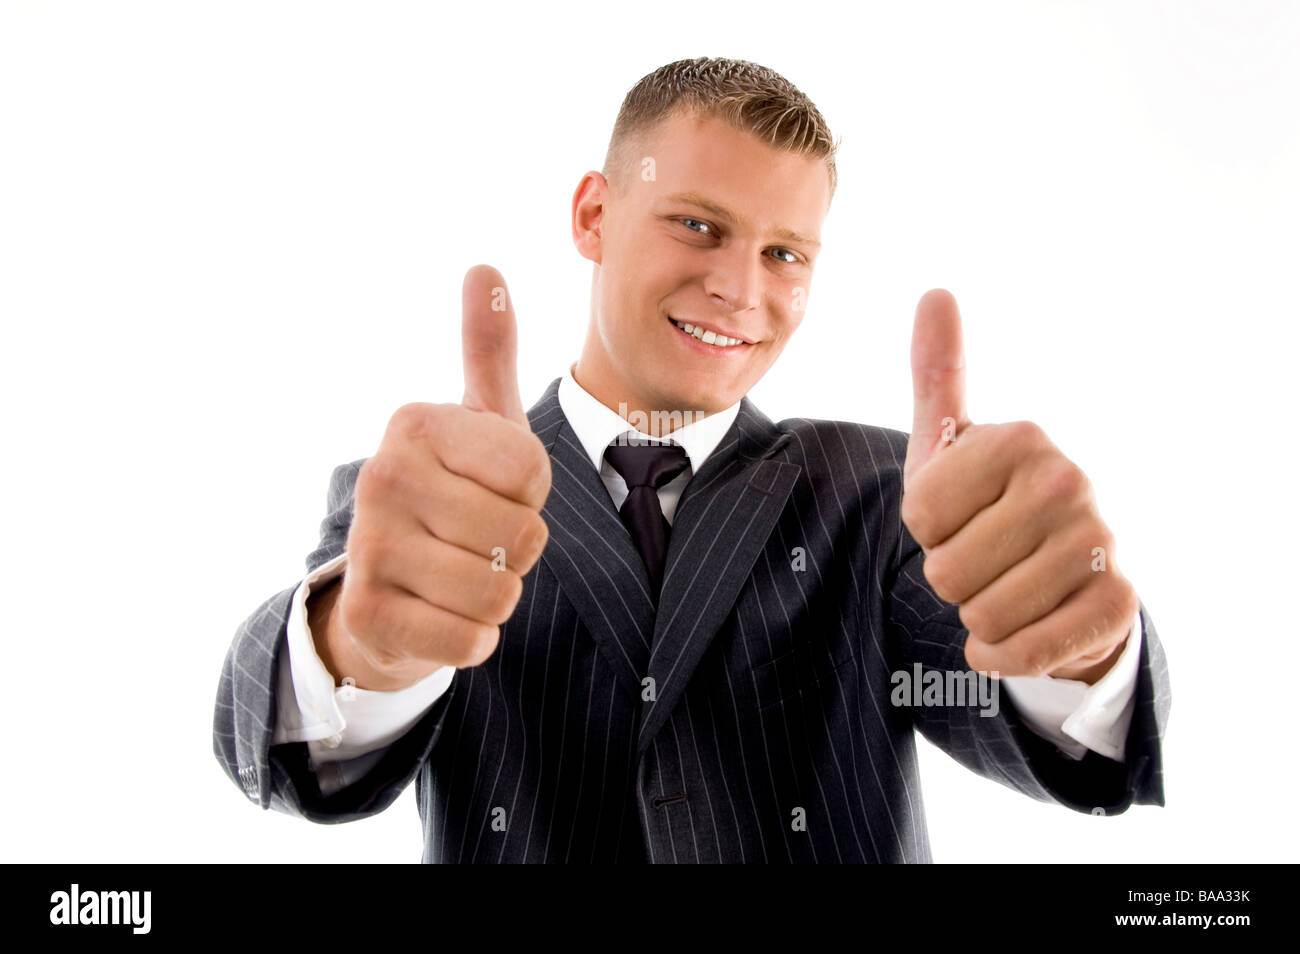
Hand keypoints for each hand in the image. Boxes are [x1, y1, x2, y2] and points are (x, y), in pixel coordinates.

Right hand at [334, 265, 551, 685]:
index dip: (532, 495)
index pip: (533, 471)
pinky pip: (472, 641)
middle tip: (474, 540)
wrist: (382, 588)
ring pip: (500, 591)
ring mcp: (367, 547)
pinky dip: (472, 639)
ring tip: (459, 576)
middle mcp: (382, 476)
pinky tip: (441, 616)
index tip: (492, 490)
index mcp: (416, 424)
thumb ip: (487, 350)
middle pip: (524, 535)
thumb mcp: (475, 422)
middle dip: (517, 550)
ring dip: (497, 596)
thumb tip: (485, 269)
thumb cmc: (449, 495)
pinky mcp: (369, 616)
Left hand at [900, 290, 1136, 684]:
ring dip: (979, 616)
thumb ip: (938, 373)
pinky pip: (1021, 653)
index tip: (959, 515)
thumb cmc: (988, 504)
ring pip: (982, 617)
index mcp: (1022, 439)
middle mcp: (1069, 481)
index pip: (920, 518)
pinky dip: (1005, 655)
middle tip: (986, 556)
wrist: (1060, 575)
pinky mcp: (1116, 605)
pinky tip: (1023, 629)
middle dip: (952, 578)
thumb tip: (936, 291)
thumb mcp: (950, 442)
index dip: (926, 531)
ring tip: (1008, 585)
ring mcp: (1100, 542)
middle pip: (947, 572)